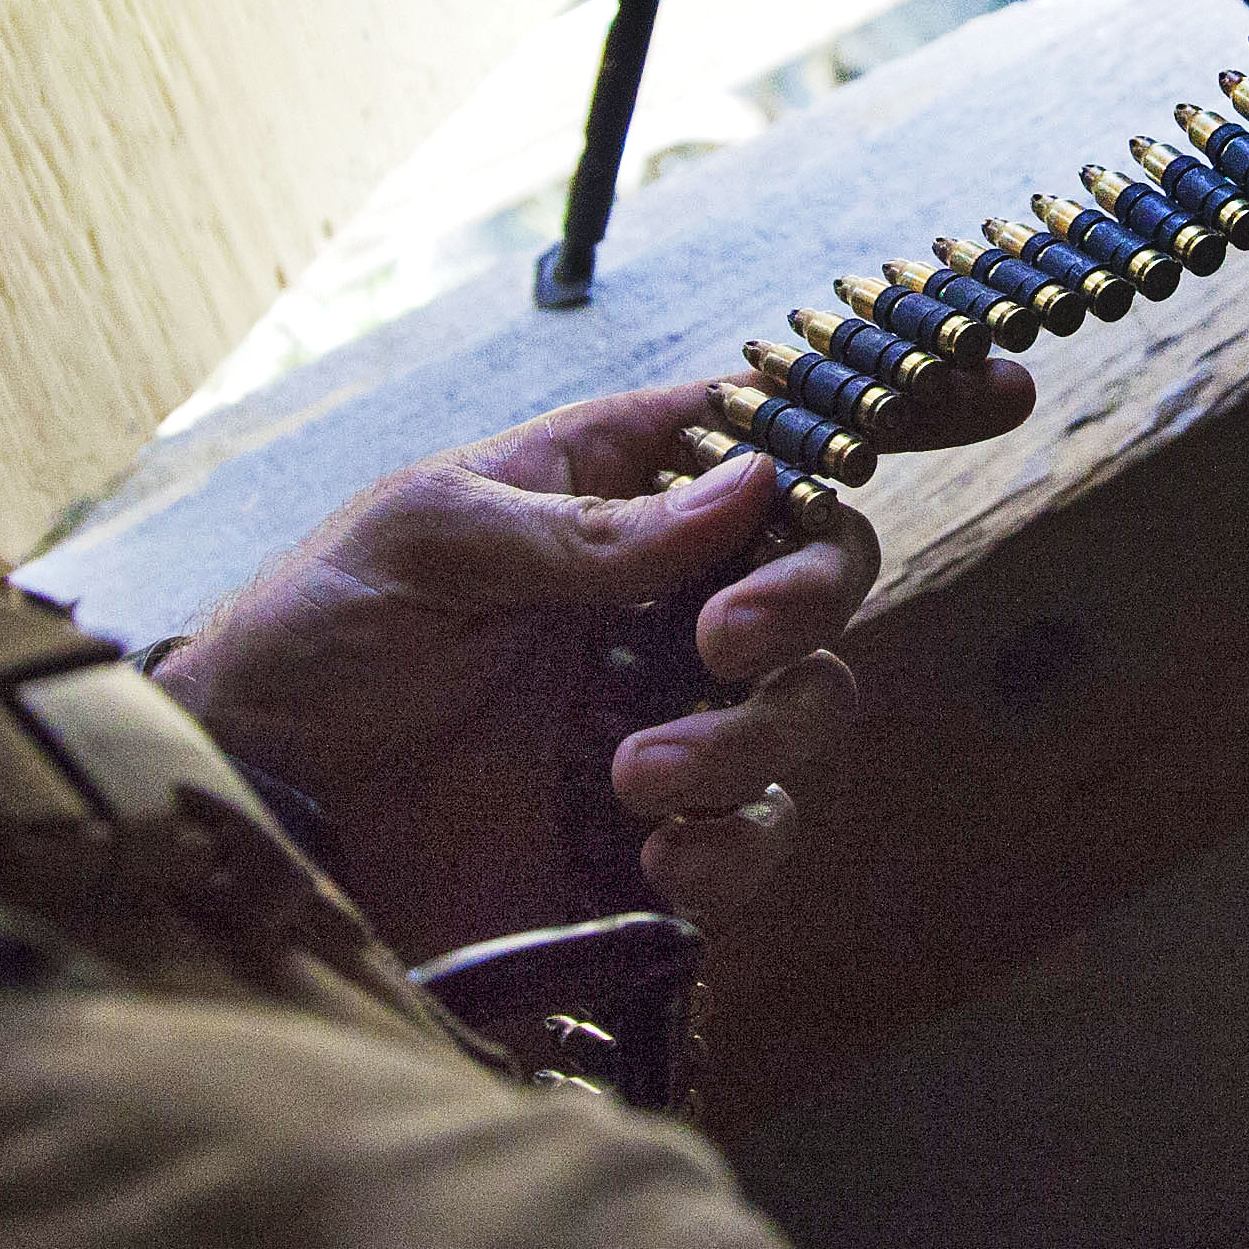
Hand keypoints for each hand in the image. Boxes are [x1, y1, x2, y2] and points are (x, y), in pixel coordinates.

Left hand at [155, 361, 1028, 955]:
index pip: (771, 428)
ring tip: (632, 780)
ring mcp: (668, 716)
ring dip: (748, 742)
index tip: (994, 388)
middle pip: (824, 567)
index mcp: (610, 491)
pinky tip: (649, 859)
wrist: (254, 814)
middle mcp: (660, 597)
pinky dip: (731, 851)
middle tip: (718, 644)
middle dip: (803, 597)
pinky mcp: (654, 841)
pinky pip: (759, 840)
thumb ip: (584, 524)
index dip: (887, 402)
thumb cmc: (312, 639)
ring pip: (811, 709)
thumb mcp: (423, 544)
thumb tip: (743, 486)